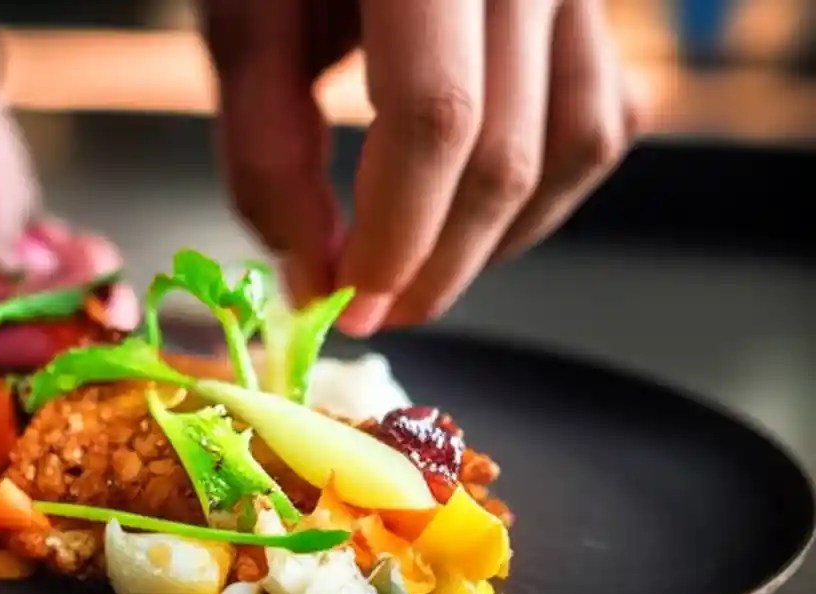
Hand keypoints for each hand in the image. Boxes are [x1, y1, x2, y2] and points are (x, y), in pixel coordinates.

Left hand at [201, 0, 641, 334]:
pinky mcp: (592, 1)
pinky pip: (600, 115)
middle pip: (509, 155)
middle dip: (437, 264)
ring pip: (574, 148)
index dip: (397, 235)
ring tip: (418, 268)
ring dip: (495, 240)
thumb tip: (312, 271)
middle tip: (372, 309)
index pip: (439, 119)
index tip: (348, 304)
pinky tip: (477, 209)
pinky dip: (545, 187)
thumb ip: (266, 144)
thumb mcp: (245, 14)